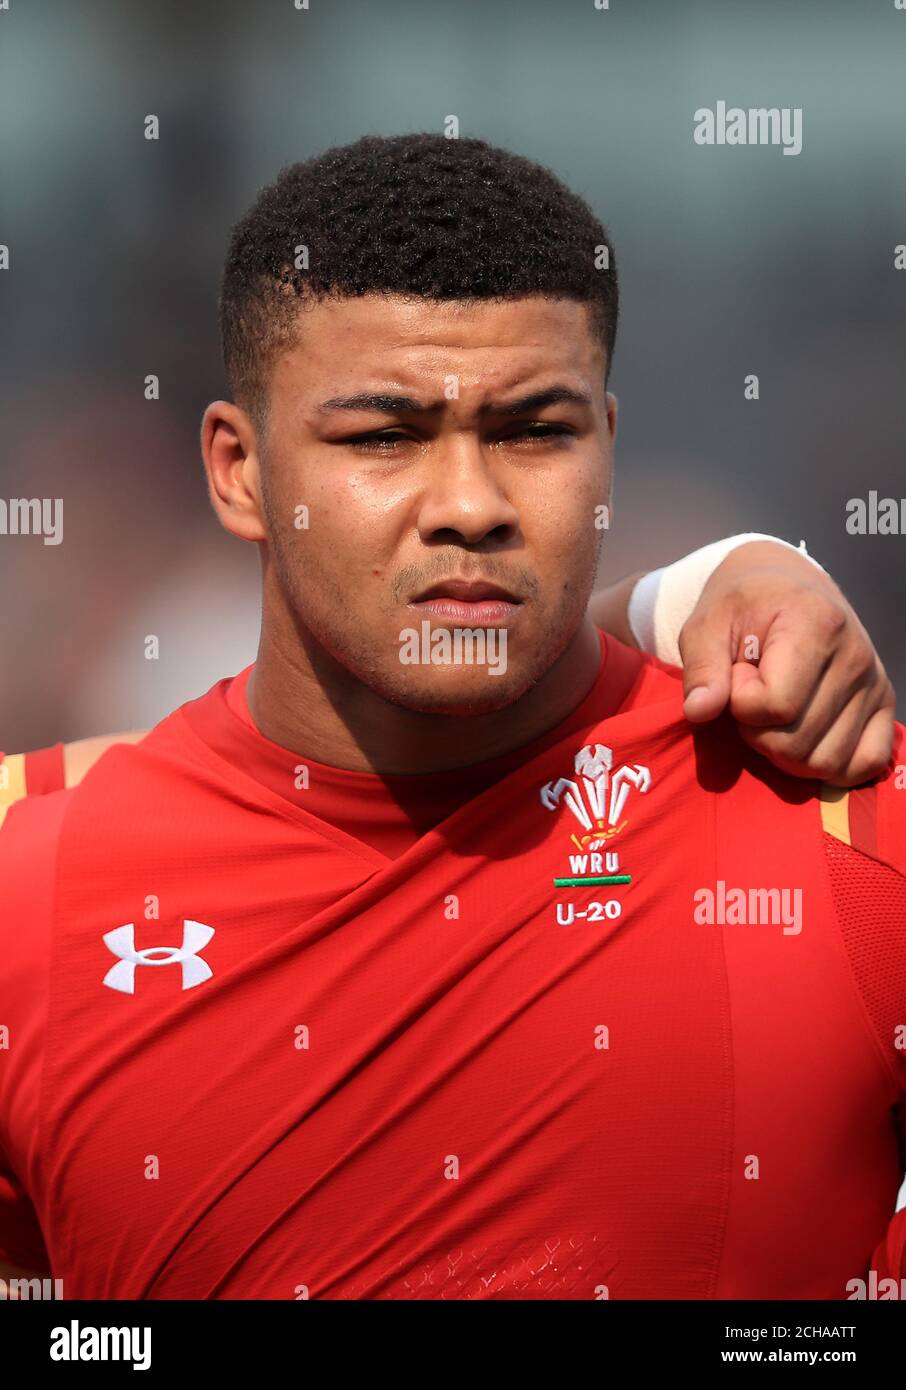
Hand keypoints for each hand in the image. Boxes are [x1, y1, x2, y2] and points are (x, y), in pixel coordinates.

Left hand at [678, 541, 894, 786]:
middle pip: (796, 743)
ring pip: (824, 762)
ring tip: (776, 709)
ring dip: (785, 750)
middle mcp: (856, 656)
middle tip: (753, 695)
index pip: (774, 706)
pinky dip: (829, 765)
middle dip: (757, 731)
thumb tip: (699, 712)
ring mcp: (875, 684)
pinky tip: (805, 737)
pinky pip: (864, 764)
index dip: (739, 702)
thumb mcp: (706, 624)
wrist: (784, 586)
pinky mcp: (884, 704)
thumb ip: (701, 668)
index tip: (737, 673)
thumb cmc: (742, 606)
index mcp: (817, 624)